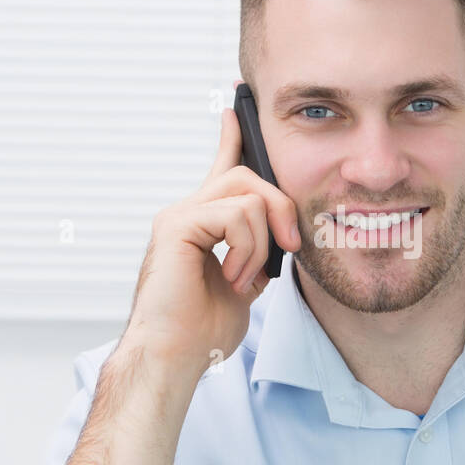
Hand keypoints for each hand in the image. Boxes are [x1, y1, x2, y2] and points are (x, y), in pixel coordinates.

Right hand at [120, 82, 300, 374]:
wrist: (175, 357)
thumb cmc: (202, 331)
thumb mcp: (246, 283)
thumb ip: (259, 251)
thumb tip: (282, 237)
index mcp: (203, 223)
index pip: (222, 167)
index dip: (233, 137)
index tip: (237, 106)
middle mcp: (187, 212)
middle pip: (248, 175)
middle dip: (282, 208)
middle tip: (289, 248)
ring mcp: (178, 216)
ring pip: (248, 195)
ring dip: (262, 242)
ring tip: (244, 278)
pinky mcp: (176, 226)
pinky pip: (236, 215)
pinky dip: (246, 251)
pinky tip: (233, 278)